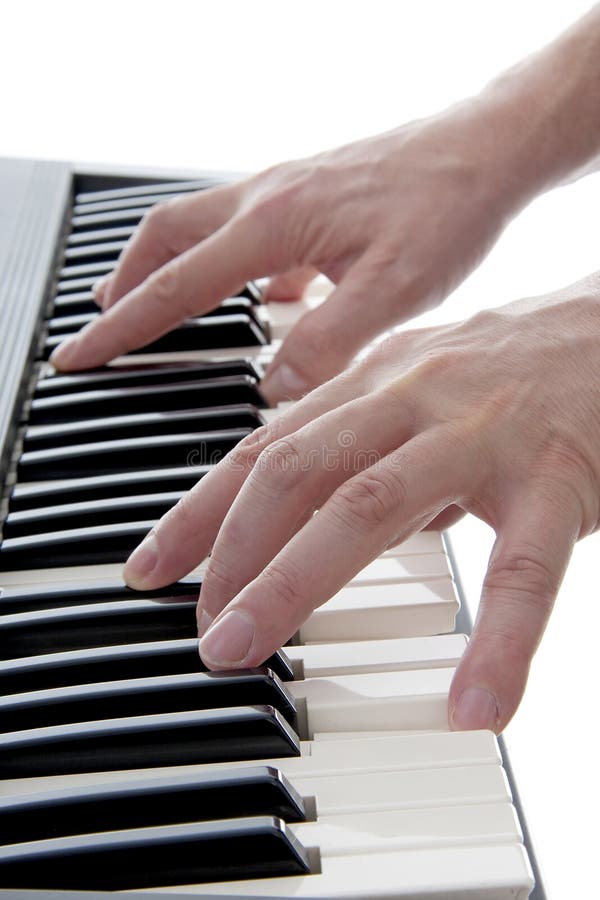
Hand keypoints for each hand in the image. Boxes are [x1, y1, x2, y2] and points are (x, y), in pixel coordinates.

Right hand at [50, 97, 525, 401]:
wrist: (485, 152)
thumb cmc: (447, 208)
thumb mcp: (393, 291)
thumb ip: (326, 343)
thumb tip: (273, 387)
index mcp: (274, 224)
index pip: (175, 287)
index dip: (123, 328)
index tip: (84, 355)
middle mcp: (265, 199)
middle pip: (161, 239)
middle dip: (120, 286)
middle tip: (99, 329)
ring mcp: (282, 190)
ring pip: (193, 225)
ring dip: (160, 266)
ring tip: (145, 307)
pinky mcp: (305, 194)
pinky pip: (240, 226)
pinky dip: (220, 260)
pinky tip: (245, 293)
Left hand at [124, 272, 599, 732]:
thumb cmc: (514, 364)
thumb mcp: (421, 387)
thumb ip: (365, 441)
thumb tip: (317, 509)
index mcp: (373, 383)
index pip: (265, 448)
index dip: (200, 511)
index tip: (153, 567)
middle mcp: (410, 397)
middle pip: (294, 474)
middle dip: (232, 556)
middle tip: (204, 631)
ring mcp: (479, 433)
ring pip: (369, 506)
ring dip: (295, 582)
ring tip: (253, 651)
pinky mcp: (555, 476)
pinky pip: (523, 569)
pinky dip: (497, 643)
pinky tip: (474, 706)